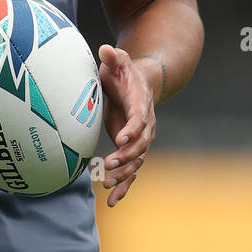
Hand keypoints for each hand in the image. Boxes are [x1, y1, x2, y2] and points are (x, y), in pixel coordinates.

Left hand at [96, 45, 155, 207]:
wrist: (141, 84)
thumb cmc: (124, 73)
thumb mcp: (119, 61)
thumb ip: (114, 57)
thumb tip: (106, 50)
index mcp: (141, 104)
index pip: (139, 118)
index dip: (132, 129)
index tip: (121, 139)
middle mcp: (145, 125)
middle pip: (141, 145)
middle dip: (126, 156)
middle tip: (109, 164)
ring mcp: (140, 140)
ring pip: (137, 162)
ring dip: (124, 175)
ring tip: (107, 186)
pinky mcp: (132, 150)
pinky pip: (131, 172)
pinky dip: (123, 186)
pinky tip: (112, 201)